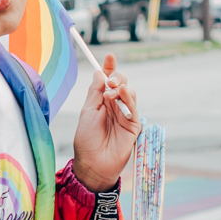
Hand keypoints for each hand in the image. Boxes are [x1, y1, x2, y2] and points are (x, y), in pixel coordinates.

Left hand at [72, 53, 139, 192]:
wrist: (93, 163)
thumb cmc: (86, 140)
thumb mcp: (87, 112)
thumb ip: (94, 92)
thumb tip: (98, 72)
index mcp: (102, 102)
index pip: (107, 81)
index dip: (109, 68)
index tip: (109, 56)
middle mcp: (115, 106)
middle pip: (122, 84)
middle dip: (117, 77)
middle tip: (110, 80)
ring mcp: (125, 115)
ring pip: (131, 93)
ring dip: (122, 88)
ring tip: (111, 93)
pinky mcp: (133, 125)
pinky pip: (134, 108)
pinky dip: (129, 98)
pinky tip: (122, 94)